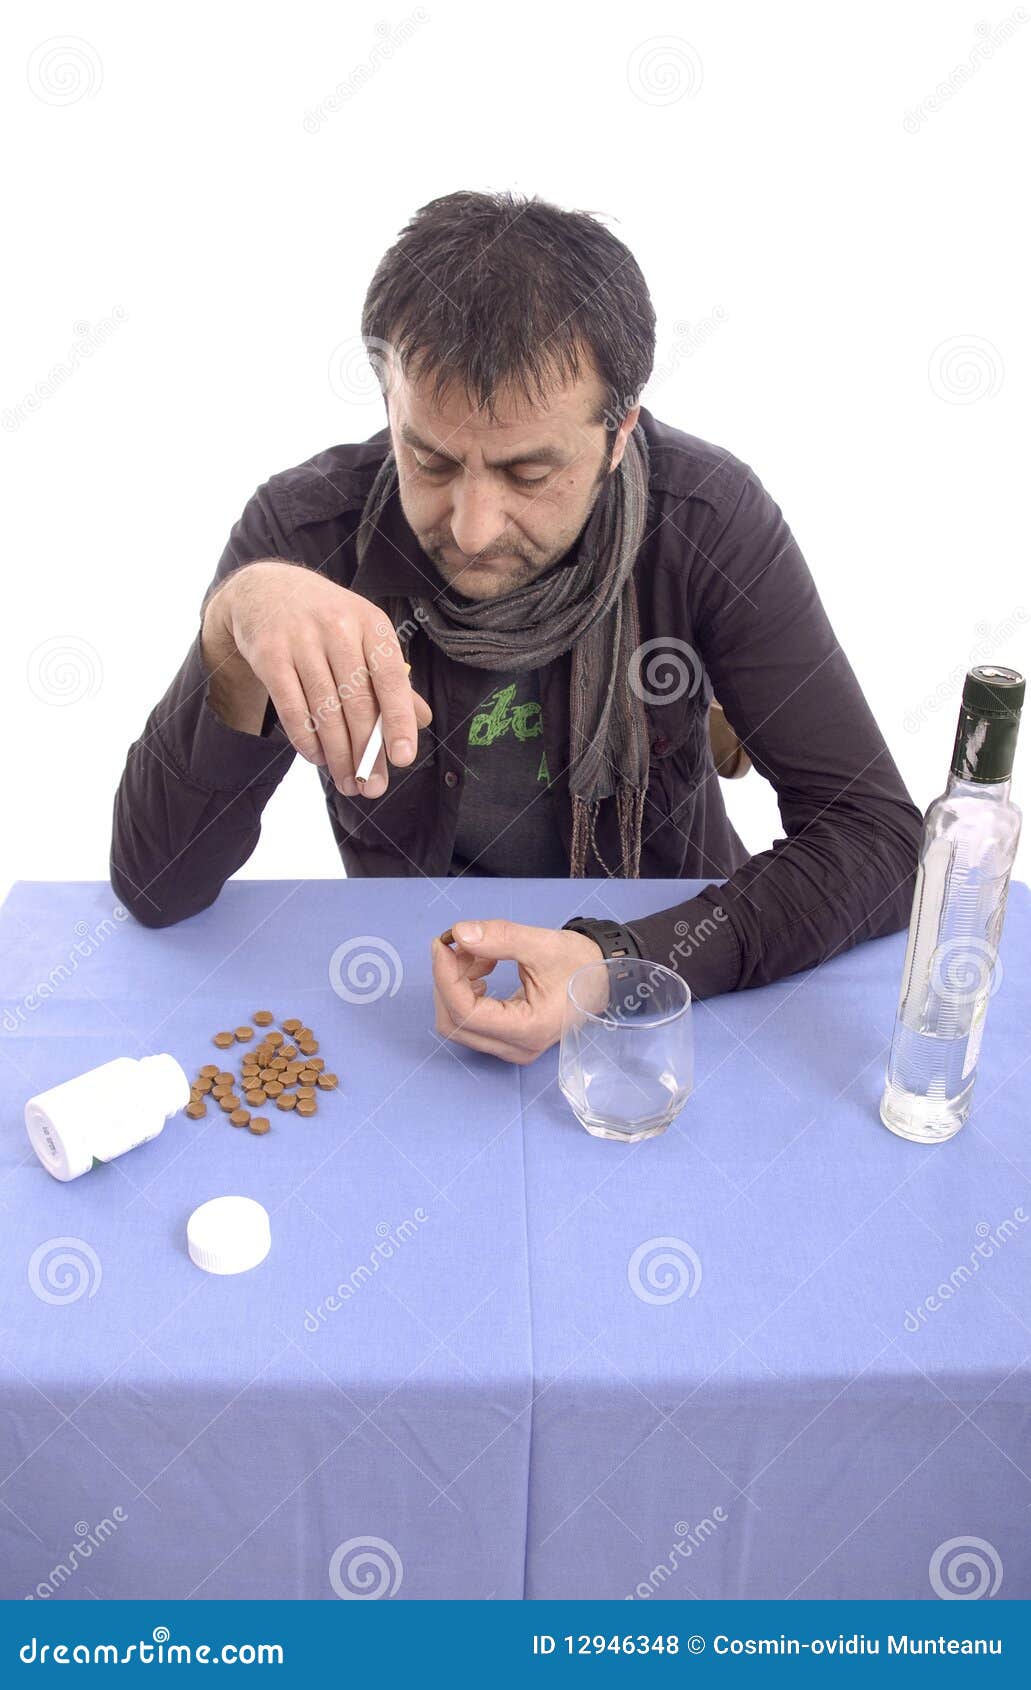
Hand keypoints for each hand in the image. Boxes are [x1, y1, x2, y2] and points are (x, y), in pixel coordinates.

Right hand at [202, 562, 432, 796]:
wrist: (265, 590)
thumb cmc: (326, 621)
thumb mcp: (364, 636)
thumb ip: (392, 678)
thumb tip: (422, 719)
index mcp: (371, 623)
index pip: (391, 678)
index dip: (398, 721)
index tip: (403, 759)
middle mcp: (338, 628)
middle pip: (357, 703)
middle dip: (365, 753)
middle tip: (370, 787)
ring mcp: (301, 640)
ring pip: (324, 711)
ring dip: (337, 755)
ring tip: (346, 782)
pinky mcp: (269, 655)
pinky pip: (292, 709)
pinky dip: (306, 740)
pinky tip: (317, 758)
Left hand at [431, 919, 603, 1064]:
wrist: (605, 976)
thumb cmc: (581, 963)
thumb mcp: (544, 944)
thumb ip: (501, 938)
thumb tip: (459, 933)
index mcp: (528, 1029)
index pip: (465, 1012)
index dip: (445, 976)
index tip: (443, 943)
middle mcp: (516, 1047)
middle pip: (454, 1022)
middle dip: (448, 980)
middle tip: (461, 945)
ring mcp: (510, 1047)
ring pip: (458, 1021)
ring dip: (456, 983)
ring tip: (481, 953)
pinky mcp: (507, 1038)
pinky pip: (470, 1019)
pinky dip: (467, 988)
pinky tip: (485, 965)